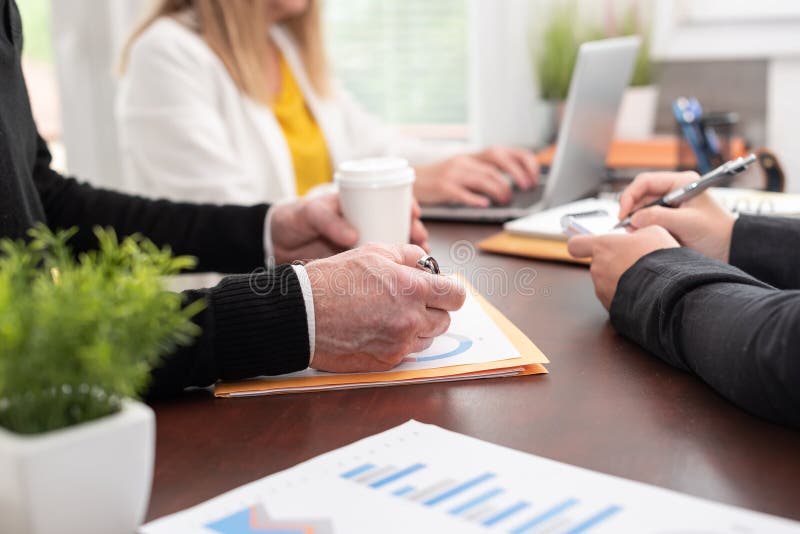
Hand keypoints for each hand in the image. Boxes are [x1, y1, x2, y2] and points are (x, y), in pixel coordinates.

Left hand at [270, 193, 428, 262]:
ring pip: (393, 248)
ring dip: (409, 255)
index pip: (390, 199)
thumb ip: (329, 221)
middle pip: (398, 225)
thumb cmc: (292, 219)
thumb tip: (353, 236)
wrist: (273, 245)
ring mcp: (362, 245)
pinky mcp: (356, 266)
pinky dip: (392, 273)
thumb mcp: (309, 213)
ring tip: (419, 262)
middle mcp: (364, 223)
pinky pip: (379, 269)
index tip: (415, 213)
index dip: (407, 204)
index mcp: (357, 204)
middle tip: (421, 241)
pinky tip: (402, 279)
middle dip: (415, 232)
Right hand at [305, 244, 466, 371]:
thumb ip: (409, 256)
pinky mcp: (386, 361)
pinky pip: (407, 352)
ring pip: (428, 338)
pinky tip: (378, 328)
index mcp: (412, 288)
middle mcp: (411, 319)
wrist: (303, 313)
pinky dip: (399, 342)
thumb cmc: (334, 280)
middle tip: (409, 300)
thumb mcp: (374, 252)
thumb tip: (428, 265)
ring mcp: (399, 343)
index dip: (450, 291)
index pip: (456, 296)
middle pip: (444, 320)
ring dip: (417, 327)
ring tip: (389, 314)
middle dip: (432, 309)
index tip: (441, 290)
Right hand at [413, 146, 538, 206]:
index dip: (523, 162)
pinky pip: (462, 192)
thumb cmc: (443, 179)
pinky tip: (485, 204)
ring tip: (506, 200)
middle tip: (526, 187)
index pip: (504, 152)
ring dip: (500, 189)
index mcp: (473, 156)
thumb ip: (485, 173)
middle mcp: (465, 161)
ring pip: (483, 177)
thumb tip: (514, 183)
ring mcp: (453, 173)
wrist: (414, 181)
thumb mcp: (464, 170)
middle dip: (516, 174)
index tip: (533, 176)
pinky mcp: (443, 187)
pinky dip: (475, 199)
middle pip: (497, 161)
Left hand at [567, 226, 678, 309]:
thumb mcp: (653, 232)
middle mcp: (597, 269)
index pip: (576, 244)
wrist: (668, 291)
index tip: (587, 245)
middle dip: (613, 263)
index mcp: (602, 247)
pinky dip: (627, 294)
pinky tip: (644, 291)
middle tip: (635, 262)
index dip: (581, 244)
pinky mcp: (610, 306)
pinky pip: (616, 297)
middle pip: (598, 264)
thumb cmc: (659, 259)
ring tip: (644, 278)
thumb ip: (637, 233)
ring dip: (621, 279)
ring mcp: (602, 290)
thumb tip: (633, 237)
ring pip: (607, 282)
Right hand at [619, 171, 735, 261]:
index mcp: (681, 182)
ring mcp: (670, 205)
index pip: (645, 182)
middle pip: (640, 195)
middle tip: (626, 227)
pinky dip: (641, 227)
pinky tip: (642, 235)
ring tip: (636, 233)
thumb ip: (659, 218)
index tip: (623, 214)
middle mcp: (673, 190)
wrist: (731, 249)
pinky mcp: (668, 218)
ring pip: (641, 209)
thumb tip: (634, 218)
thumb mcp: (687, 223)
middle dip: (631, 210)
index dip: (630, 196)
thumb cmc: (717, 232)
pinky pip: (647, 220)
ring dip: (636, 220)